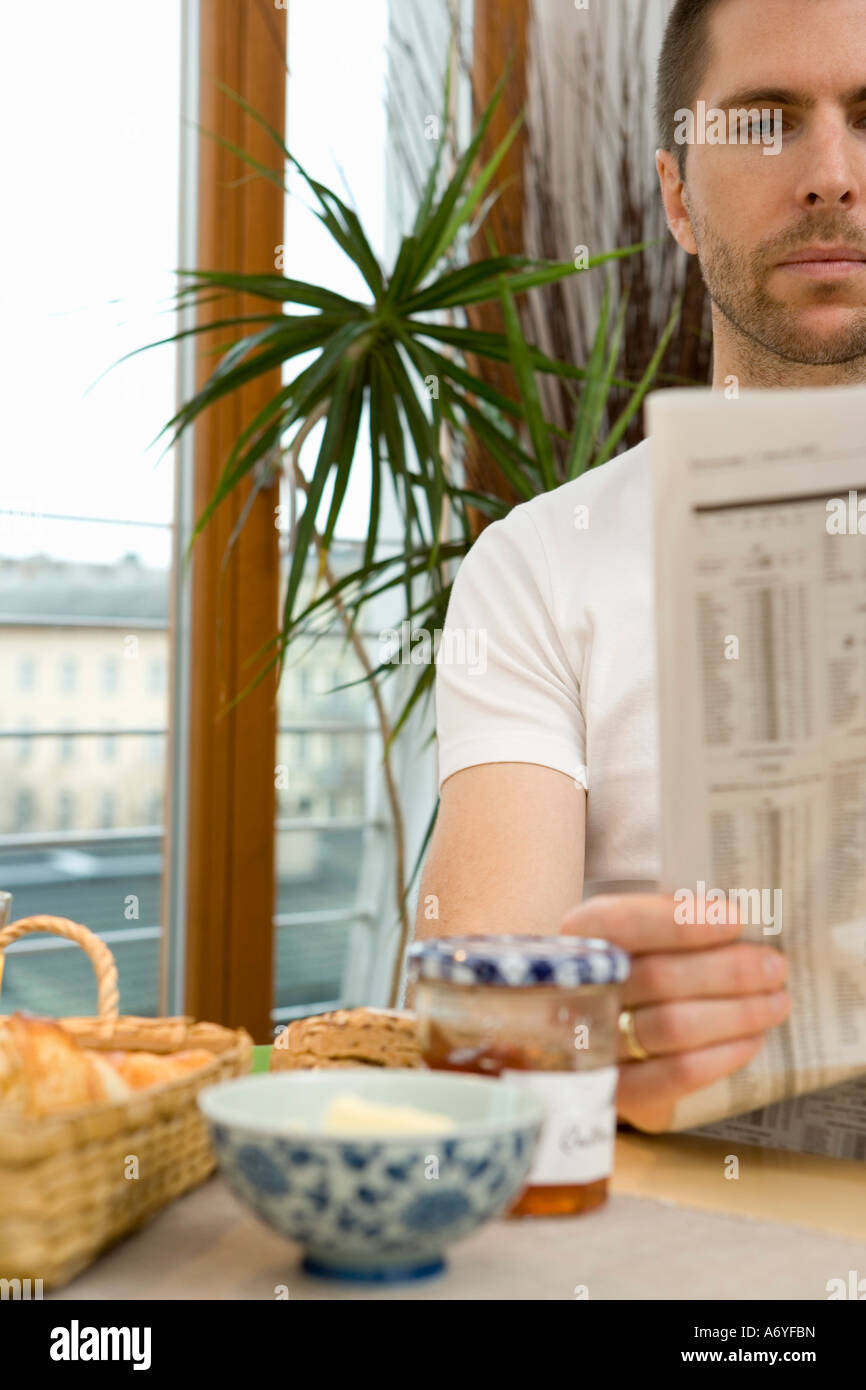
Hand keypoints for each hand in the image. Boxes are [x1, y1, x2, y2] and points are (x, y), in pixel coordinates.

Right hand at [558, 893, 789, 1132]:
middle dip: (728, 971)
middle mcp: (577, 991)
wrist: (602, 1036)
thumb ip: (672, 922)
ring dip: (737, 1013)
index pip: (620, 923)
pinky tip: (752, 1040)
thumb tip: (736, 920)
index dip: (679, 922)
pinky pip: (676, 1074)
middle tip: (775, 967)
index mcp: (579, 938)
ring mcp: (593, 1046)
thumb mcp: (639, 937)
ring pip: (673, 1026)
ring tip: (776, 1001)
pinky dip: (722, 1055)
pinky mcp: (618, 1091)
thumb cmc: (635, 971)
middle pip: (658, 977)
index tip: (736, 920)